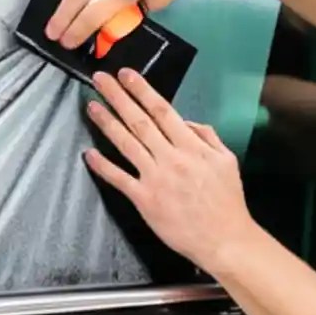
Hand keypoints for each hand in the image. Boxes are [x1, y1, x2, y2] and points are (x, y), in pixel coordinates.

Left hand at [83, 68, 261, 270]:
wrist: (224, 239)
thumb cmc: (227, 202)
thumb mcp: (227, 160)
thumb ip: (207, 136)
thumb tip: (186, 122)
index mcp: (191, 146)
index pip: (162, 110)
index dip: (142, 90)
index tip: (126, 75)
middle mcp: (171, 157)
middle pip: (139, 121)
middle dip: (118, 97)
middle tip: (100, 79)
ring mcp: (155, 178)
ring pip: (127, 144)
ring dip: (107, 122)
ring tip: (92, 105)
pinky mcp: (144, 200)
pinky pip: (119, 179)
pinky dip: (103, 166)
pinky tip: (88, 153)